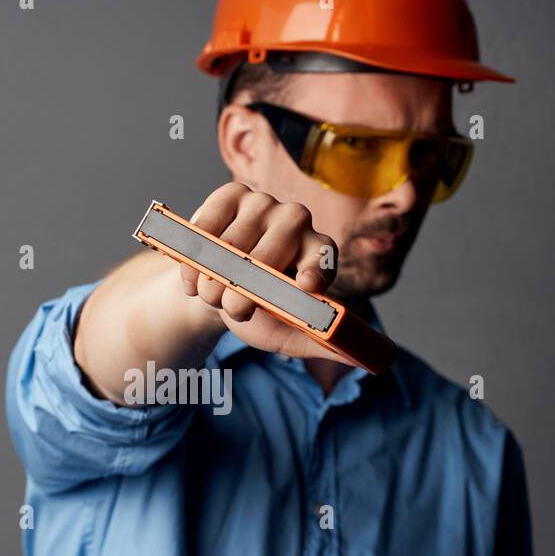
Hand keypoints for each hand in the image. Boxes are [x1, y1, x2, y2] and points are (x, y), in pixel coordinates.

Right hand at [178, 182, 354, 364]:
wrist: (222, 289)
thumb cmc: (261, 310)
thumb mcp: (288, 332)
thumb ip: (320, 343)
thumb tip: (360, 361)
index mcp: (320, 251)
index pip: (324, 257)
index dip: (315, 270)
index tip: (306, 287)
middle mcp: (298, 220)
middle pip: (265, 257)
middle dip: (240, 294)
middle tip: (232, 309)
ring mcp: (264, 202)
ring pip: (229, 248)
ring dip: (213, 283)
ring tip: (214, 294)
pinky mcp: (231, 194)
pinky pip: (207, 228)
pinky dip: (194, 261)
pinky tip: (196, 277)